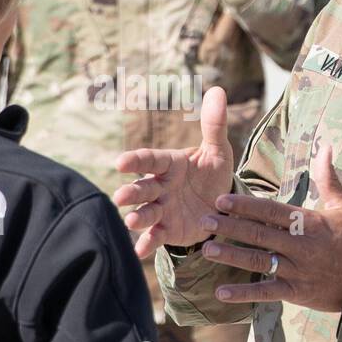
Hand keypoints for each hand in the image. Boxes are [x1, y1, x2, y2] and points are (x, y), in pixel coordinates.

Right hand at [113, 86, 232, 257]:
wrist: (221, 206)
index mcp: (169, 164)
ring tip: (131, 222)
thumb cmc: (213, 174)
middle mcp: (160, 186)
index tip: (121, 162)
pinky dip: (146, 243)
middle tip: (121, 197)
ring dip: (137, 217)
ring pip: (145, 212)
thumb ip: (214, 125)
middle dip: (131, 193)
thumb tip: (218, 91)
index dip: (135, 161)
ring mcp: (161, 209)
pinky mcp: (166, 230)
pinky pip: (154, 236)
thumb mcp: (218, 151)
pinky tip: (140, 250)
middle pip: (141, 188)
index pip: (149, 160)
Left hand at [199, 143, 341, 313]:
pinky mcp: (296, 293)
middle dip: (231, 227)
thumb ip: (328, 177)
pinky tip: (221, 293)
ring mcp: (298, 271)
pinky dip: (244, 294)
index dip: (245, 206)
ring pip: (260, 261)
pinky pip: (267, 293)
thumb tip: (326, 146)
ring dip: (232, 256)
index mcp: (309, 222)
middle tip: (204, 221)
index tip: (221, 200)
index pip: (271, 211)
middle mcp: (301, 246)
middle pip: (260, 234)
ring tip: (207, 250)